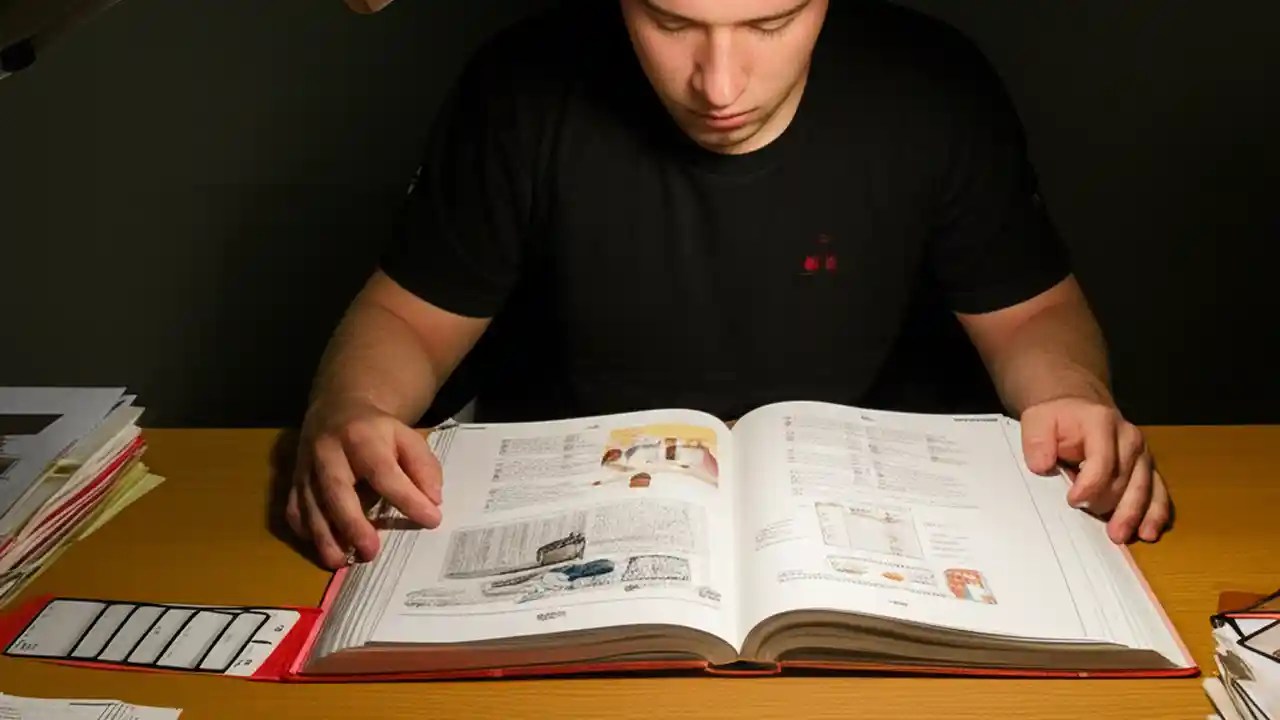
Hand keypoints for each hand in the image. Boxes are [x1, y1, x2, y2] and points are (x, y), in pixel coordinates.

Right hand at [285, 399, 442, 568]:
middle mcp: (328, 451)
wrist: (336, 410)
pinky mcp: (293, 481)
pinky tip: (325, 548)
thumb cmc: (377, 432)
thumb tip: (433, 500)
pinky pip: (294, 510)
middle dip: (352, 524)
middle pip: (336, 490)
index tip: (431, 521)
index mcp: (362, 437)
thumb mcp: (407, 437)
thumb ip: (424, 467)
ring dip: (325, 538)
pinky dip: (306, 533)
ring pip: (310, 505)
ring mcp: (306, 467)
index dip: (408, 498)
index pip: (385, 472)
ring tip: (343, 561)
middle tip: (371, 552)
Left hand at [1020, 397, 1170, 543]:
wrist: (1078, 408)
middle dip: (1110, 505)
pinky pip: (1159, 491)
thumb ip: (1036, 440)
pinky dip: (1156, 512)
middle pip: (1125, 479)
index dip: (1090, 485)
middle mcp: (1129, 438)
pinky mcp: (1147, 468)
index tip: (1072, 501)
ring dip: (1134, 515)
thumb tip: (1042, 466)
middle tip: (1095, 527)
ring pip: (1145, 488)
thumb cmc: (1056, 419)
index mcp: (1101, 423)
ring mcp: (1142, 454)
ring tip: (1121, 536)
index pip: (1102, 460)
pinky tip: (1148, 531)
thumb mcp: (1037, 420)